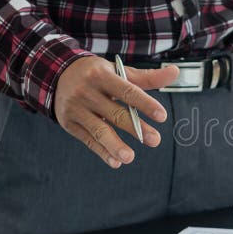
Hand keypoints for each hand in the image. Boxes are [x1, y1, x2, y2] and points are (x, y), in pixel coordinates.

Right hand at [54, 56, 178, 167]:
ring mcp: (76, 108)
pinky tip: (116, 162)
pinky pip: (88, 140)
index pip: (127, 91)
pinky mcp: (69, 123)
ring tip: (130, 157)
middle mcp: (86, 92)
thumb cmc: (98, 75)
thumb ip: (147, 77)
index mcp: (102, 75)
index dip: (145, 104)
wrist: (57, 74)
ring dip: (115, 145)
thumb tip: (175, 73)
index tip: (162, 116)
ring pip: (99, 129)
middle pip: (115, 113)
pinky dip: (102, 152)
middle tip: (155, 140)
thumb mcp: (119, 71)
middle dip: (136, 128)